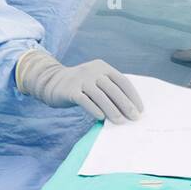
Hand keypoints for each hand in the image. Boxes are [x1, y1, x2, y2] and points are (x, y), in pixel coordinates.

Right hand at [16, 50, 143, 123]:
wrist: (51, 81)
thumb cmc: (80, 86)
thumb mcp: (95, 81)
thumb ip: (109, 90)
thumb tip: (127, 110)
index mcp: (103, 67)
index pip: (122, 81)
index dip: (133, 96)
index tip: (139, 110)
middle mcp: (93, 71)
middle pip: (113, 89)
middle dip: (125, 105)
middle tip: (133, 118)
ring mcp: (81, 79)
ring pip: (100, 96)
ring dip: (112, 110)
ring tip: (119, 122)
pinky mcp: (70, 90)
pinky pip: (85, 100)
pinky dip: (94, 109)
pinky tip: (101, 118)